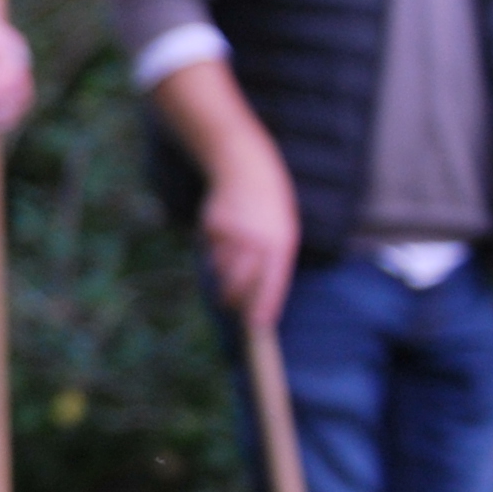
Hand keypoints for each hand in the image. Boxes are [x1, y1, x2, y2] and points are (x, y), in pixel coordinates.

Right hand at [200, 146, 300, 329]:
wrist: (246, 167)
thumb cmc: (269, 206)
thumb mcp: (282, 230)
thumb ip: (273, 260)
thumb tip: (257, 295)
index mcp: (281, 244)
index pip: (272, 283)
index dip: (264, 306)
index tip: (257, 324)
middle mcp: (256, 241)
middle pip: (239, 284)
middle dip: (233, 298)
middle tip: (229, 303)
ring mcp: (232, 234)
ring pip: (221, 270)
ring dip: (222, 271)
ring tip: (230, 254)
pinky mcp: (212, 227)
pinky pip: (209, 251)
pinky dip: (213, 249)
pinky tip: (223, 232)